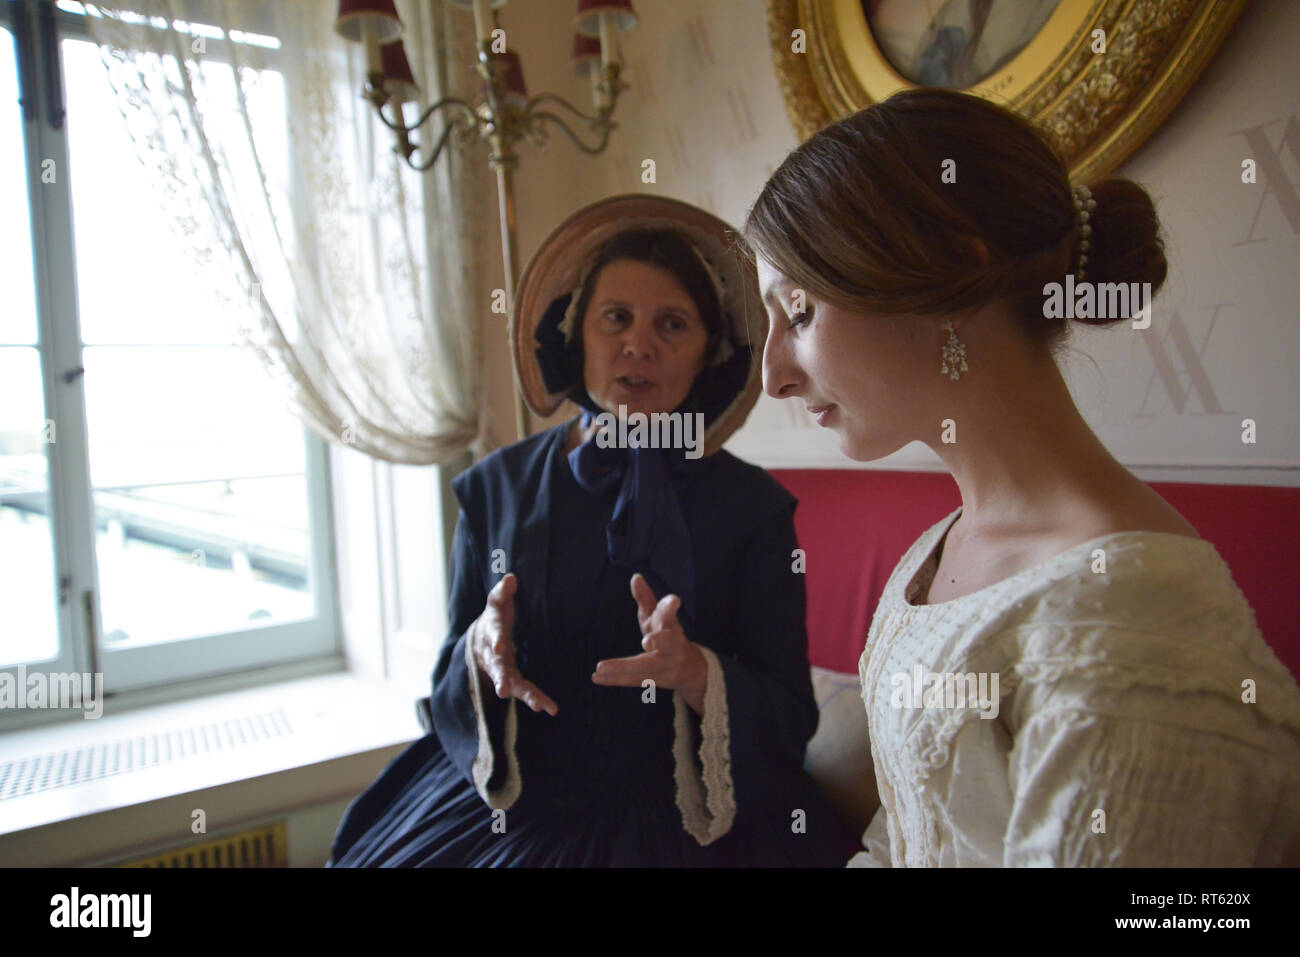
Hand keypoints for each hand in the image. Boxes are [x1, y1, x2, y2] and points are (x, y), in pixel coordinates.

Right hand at [470, 573, 557, 715]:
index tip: (499, 647)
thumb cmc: (493, 618)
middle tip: (503, 690)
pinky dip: (536, 700)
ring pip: (511, 684)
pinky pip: (524, 691)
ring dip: (524, 695)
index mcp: (490, 633)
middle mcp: (493, 656)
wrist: (480, 640)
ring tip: (538, 706)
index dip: (495, 640)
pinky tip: (550, 709)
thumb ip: (502, 592)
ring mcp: (502, 670)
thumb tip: (511, 578)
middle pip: (497, 668)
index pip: (493, 635)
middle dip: (500, 679)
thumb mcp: (496, 603)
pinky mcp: (512, 679)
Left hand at [591, 573, 707, 713]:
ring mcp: (666, 666)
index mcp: (671, 626)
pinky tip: (596, 677)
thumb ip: (646, 598)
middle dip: (658, 641)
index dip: (670, 607)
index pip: (671, 615)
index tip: (674, 600)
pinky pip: (634, 680)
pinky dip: (614, 680)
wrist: (690, 668)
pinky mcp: (656, 680)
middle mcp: (672, 646)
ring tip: (600, 668)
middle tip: (647, 641)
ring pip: (645, 667)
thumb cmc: (668, 634)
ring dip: (622, 668)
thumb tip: (635, 577)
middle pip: (667, 644)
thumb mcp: (658, 617)